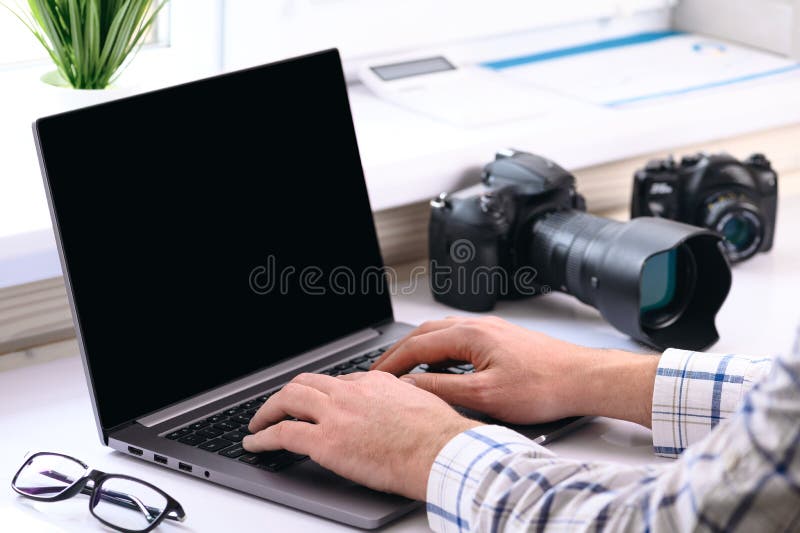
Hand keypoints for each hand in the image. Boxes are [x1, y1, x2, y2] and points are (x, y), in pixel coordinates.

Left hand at [243, 371, 480, 499]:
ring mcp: (335, 414)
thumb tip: (403, 402)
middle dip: (287, 394)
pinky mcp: (325, 441)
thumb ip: (404, 398)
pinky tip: (255, 443)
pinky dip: (263, 437)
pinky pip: (283, 433)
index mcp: (375, 382)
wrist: (439, 451)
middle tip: (279, 406)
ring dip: (268, 410)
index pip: (338, 381)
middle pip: (305, 383)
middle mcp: (350, 392)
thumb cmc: (439, 435)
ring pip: (288, 400)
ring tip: (258, 423)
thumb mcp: (422, 402)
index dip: (322, 393)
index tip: (316, 403)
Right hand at [372, 316, 657, 426]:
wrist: (582, 379)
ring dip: (418, 350)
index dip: (390, 362)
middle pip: (424, 334)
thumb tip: (410, 387)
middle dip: (398, 352)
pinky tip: (441, 366)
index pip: (415, 346)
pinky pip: (458, 339)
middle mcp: (477, 326)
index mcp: (469, 334)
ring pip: (441, 335)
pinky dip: (439, 351)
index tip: (374, 377)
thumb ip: (441, 389)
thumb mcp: (484, 395)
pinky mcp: (501, 339)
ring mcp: (490, 331)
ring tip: (404, 369)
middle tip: (380, 371)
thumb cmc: (543, 386)